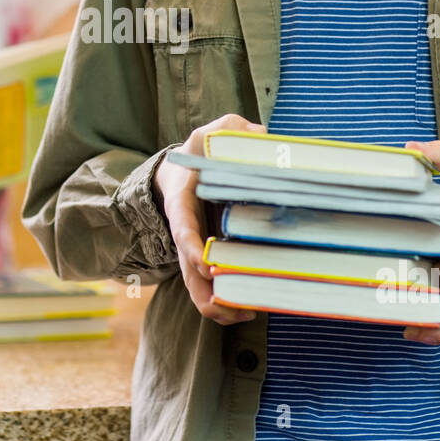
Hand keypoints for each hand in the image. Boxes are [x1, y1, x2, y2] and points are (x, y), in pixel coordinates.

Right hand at [154, 113, 266, 323]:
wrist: (178, 176)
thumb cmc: (197, 156)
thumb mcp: (209, 134)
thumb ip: (231, 130)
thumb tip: (261, 136)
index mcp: (182, 204)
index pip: (183, 230)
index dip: (195, 249)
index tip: (209, 264)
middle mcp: (185, 236)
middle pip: (190, 274)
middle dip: (211, 294)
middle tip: (238, 302)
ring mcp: (193, 253)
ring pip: (198, 292)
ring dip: (220, 308)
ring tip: (250, 311)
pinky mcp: (206, 263)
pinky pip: (209, 292)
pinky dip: (225, 305)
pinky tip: (250, 307)